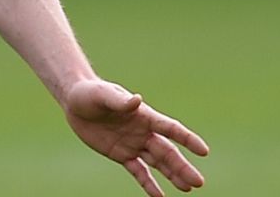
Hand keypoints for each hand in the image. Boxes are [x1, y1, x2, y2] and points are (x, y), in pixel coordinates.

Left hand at [61, 77, 208, 196]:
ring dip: (173, 176)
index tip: (204, 151)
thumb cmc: (91, 93)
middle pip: (168, 152)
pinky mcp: (121, 155)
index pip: (171, 129)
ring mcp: (134, 144)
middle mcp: (143, 132)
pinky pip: (139, 172)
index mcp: (144, 115)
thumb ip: (120, 100)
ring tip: (188, 188)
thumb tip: (137, 100)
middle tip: (199, 182)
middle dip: (183, 167)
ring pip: (158, 163)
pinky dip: (149, 185)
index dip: (187, 139)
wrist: (75, 102)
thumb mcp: (103, 95)